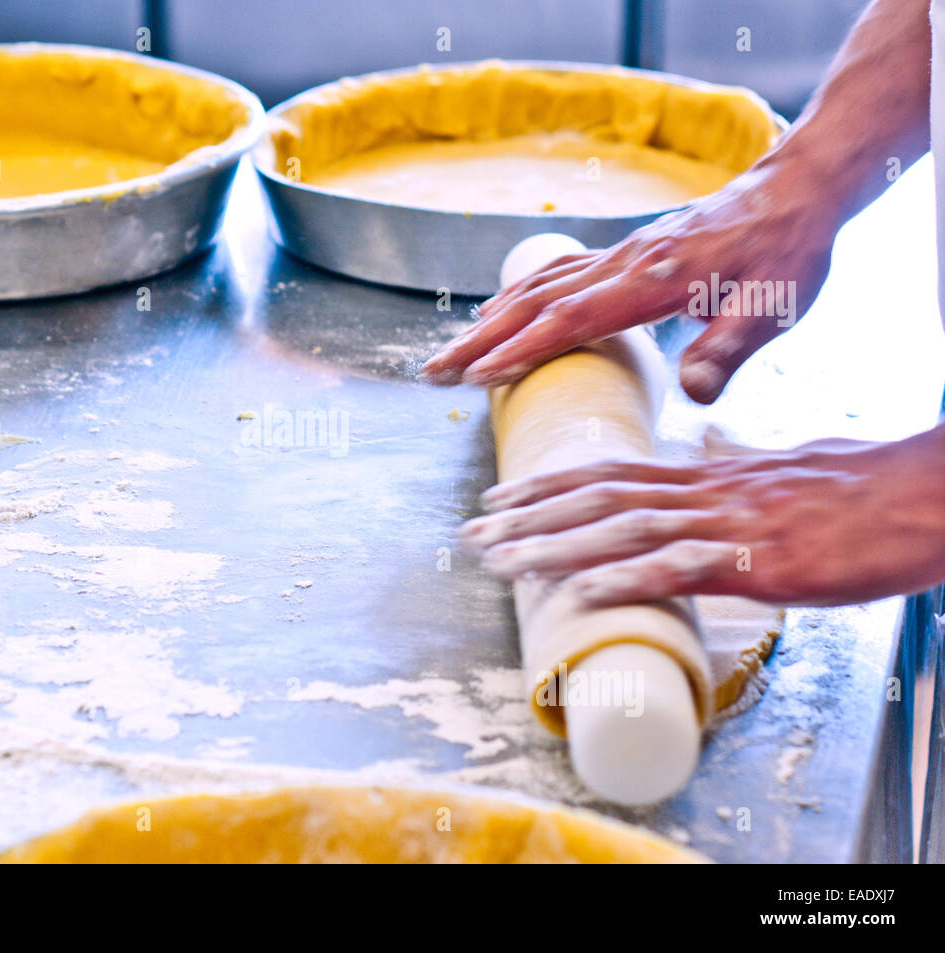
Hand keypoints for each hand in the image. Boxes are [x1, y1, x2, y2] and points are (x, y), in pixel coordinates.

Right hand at [420, 165, 838, 403]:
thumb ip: (729, 351)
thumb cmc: (787, 253)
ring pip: (537, 287)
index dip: (521, 351)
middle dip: (479, 341)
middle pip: (534, 303)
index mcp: (653, 280)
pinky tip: (498, 310)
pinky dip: (517, 295)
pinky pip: (555, 273)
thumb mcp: (774, 310)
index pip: (572, 320)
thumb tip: (694, 396)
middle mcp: (623, 263)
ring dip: (488, 320)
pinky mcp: (621, 253)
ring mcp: (618, 255)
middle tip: (432, 372)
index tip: (477, 377)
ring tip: (449, 351)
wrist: (794, 192)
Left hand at [458, 425, 944, 606]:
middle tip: (471, 535)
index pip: (609, 473)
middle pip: (597, 498)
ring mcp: (729, 523)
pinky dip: (625, 579)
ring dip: (554, 547)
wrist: (923, 495)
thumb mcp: (783, 468)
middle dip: (528, 517)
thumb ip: (735, 462)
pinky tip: (579, 594)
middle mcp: (703, 490)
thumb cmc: (858, 489)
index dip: (547, 485)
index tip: (498, 498)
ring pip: (622, 530)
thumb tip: (708, 447)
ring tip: (500, 562)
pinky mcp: (760, 560)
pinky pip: (681, 569)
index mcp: (705, 473)